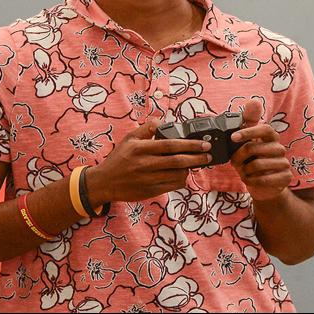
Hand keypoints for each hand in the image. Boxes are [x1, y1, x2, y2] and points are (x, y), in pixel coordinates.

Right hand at [86, 118, 209, 203]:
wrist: (104, 182)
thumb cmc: (119, 158)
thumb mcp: (129, 139)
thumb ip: (147, 129)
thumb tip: (164, 122)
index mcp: (140, 148)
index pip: (170, 145)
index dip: (190, 144)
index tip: (204, 144)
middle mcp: (145, 164)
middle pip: (177, 161)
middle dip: (197, 158)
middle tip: (208, 155)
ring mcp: (148, 179)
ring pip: (178, 174)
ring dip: (190, 169)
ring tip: (195, 163)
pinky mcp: (151, 191)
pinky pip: (173, 185)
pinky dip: (182, 179)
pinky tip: (183, 174)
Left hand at [230, 101, 293, 202]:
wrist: (263, 186)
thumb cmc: (252, 161)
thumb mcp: (246, 142)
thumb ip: (248, 122)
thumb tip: (254, 101)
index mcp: (271, 137)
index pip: (264, 128)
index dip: (248, 131)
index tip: (233, 137)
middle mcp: (280, 148)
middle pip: (255, 148)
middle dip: (239, 157)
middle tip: (235, 162)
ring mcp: (284, 163)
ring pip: (258, 164)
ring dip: (245, 171)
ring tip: (244, 172)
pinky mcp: (286, 177)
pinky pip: (264, 178)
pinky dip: (252, 181)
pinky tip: (250, 180)